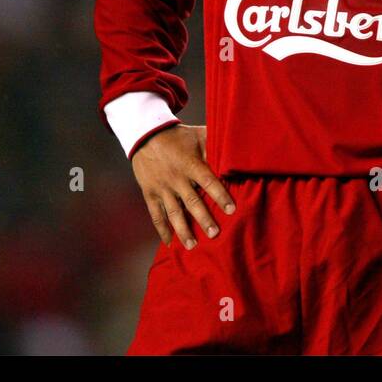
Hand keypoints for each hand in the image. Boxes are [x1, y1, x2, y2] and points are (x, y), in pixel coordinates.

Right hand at [131, 123, 235, 248]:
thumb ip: (215, 146)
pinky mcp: (150, 194)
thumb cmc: (179, 137)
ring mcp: (162, 188)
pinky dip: (162, 230)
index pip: (208, 182)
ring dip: (183, 230)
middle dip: (203, 219)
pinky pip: (156, 215)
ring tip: (192, 246)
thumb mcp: (198, 136)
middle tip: (214, 234)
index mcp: (190, 164)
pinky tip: (170, 243)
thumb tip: (236, 154)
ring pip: (173, 212)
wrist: (146, 135)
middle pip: (192, 202)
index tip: (231, 210)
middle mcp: (176, 179)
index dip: (220, 196)